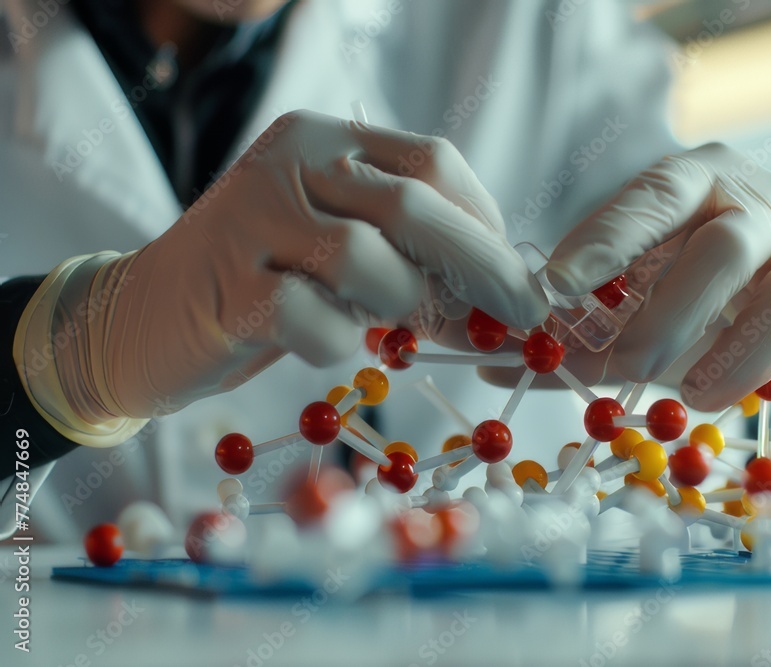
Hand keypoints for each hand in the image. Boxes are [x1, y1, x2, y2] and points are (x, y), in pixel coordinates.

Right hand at [20, 111, 547, 427]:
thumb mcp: (340, 250)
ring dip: (394, 305)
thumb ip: (410, 256)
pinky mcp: (226, 287)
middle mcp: (289, 163)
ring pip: (364, 260)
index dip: (486, 223)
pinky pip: (314, 320)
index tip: (515, 275)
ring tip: (376, 321)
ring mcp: (251, 220)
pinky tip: (318, 340)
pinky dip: (336, 343)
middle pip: (411, 204)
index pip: (432, 162)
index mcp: (325, 140)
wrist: (144, 315)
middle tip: (521, 314)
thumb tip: (502, 297)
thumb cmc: (264, 282)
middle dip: (480, 267)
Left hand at [542, 143, 770, 410]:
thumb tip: (499, 361)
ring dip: (737, 353)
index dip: (604, 241)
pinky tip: (755, 385)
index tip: (553, 289)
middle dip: (672, 316)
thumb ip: (578, 328)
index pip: (651, 196)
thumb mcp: (633, 290)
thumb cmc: (690, 284)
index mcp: (692, 180)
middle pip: (725, 246)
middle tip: (628, 369)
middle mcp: (757, 199)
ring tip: (693, 398)